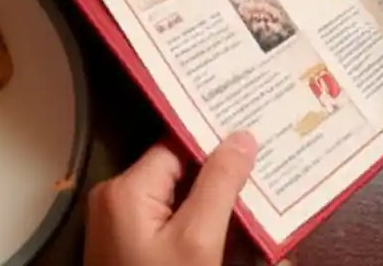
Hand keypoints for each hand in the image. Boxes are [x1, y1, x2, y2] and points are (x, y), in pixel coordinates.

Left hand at [85, 132, 257, 265]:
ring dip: (215, 203)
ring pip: (179, 198)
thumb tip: (241, 138)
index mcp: (126, 190)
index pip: (178, 146)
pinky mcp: (133, 247)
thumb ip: (220, 185)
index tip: (255, 135)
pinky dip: (201, 225)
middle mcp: (118, 200)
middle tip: (265, 168)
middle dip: (221, 175)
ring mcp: (123, 226)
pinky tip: (234, 230)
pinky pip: (171, 222)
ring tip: (257, 200)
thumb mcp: (198, 241)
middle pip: (179, 171)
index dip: (216, 143)